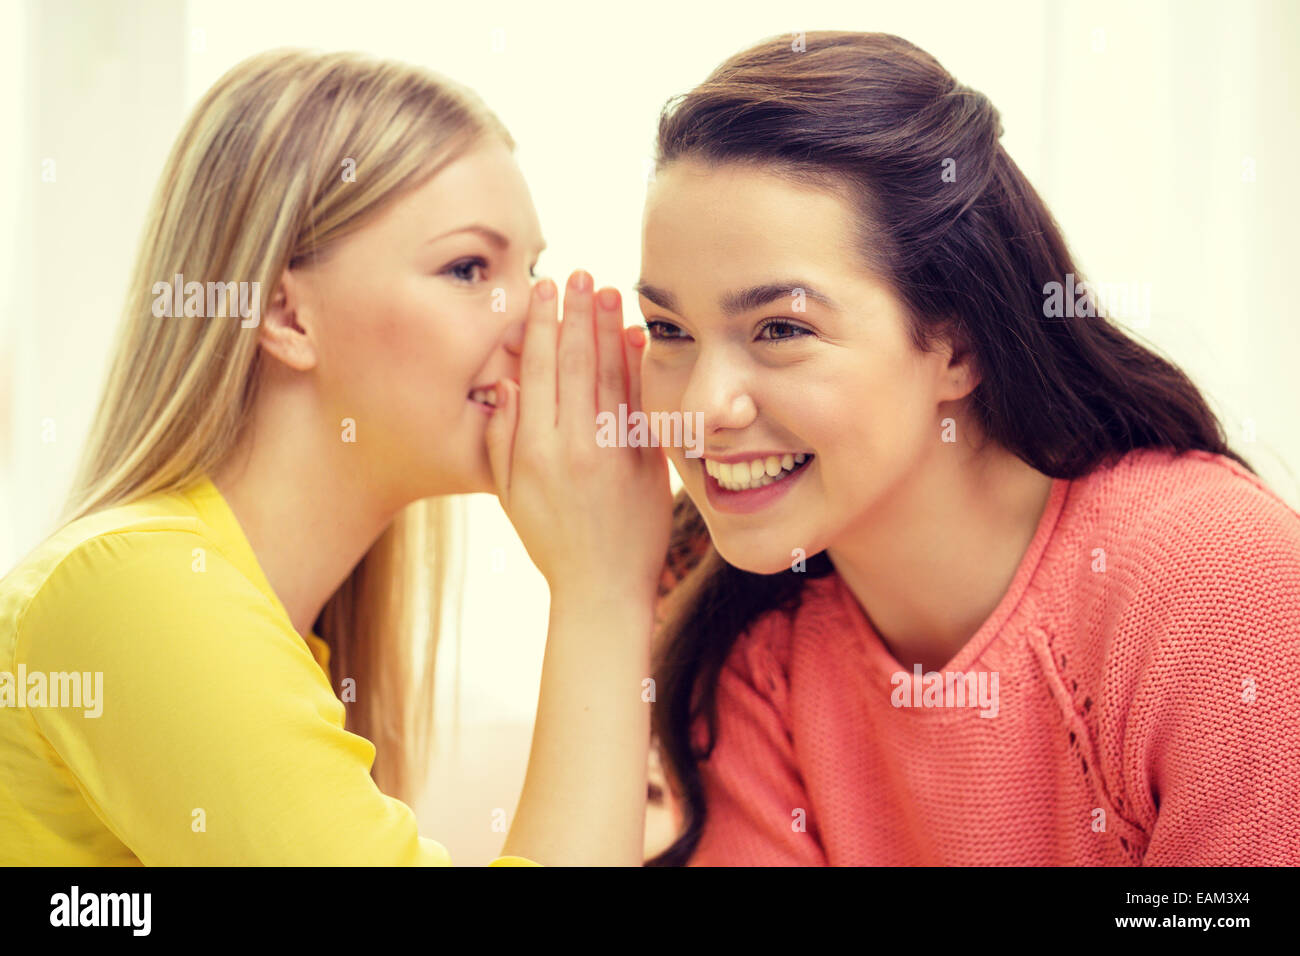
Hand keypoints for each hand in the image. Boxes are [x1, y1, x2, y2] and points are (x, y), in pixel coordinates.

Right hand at [485, 270, 672, 606]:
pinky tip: (635, 336)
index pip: (537, 371)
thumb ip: (501, 439)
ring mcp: (613, 454)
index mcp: (532, 452)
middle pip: (574, 364)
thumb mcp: (508, 495)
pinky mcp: (646, 464)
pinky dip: (638, 368)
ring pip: (609, 377)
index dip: (541, 325)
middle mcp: (572, 447)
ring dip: (608, 328)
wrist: (602, 589)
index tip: (544, 290)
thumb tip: (506, 383)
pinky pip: (640, 405)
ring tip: (607, 290)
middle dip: (576, 313)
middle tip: (578, 273)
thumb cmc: (550, 541)